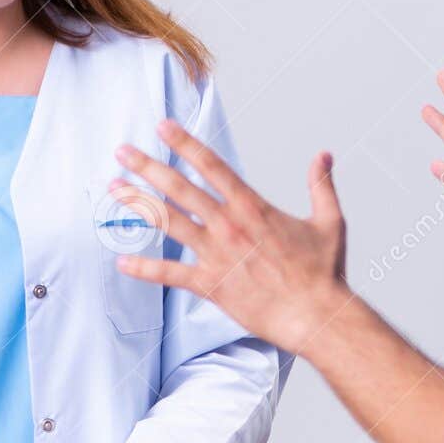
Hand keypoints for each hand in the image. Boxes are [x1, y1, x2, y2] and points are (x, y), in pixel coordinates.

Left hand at [112, 120, 351, 356]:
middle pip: (179, 188)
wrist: (315, 315)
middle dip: (148, 167)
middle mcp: (228, 225)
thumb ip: (321, 185)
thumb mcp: (329, 221)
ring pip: (168, 222)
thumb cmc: (323, 272)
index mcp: (252, 206)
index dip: (185, 144)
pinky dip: (145, 269)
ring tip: (114, 188)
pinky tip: (123, 262)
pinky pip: (171, 275)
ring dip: (138, 204)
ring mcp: (216, 254)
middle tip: (122, 152)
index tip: (163, 127)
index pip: (212, 165)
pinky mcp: (210, 284)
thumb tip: (324, 155)